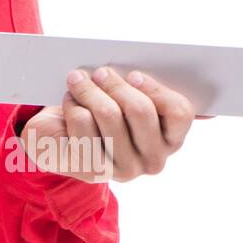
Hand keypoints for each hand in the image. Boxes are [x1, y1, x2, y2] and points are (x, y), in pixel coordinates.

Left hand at [19, 66, 210, 182]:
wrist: (62, 139)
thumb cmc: (99, 112)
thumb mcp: (123, 98)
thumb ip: (139, 86)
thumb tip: (137, 70)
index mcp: (170, 140)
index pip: (179, 112)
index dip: (156, 89)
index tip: (133, 75)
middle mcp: (153, 160)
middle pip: (141, 110)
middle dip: (114, 84)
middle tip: (99, 72)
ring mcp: (124, 170)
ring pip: (109, 114)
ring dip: (88, 90)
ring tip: (77, 81)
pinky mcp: (94, 171)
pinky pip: (83, 123)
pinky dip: (72, 105)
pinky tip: (70, 104)